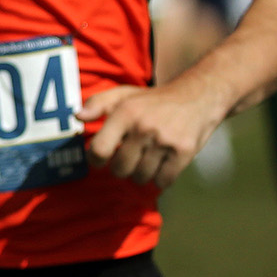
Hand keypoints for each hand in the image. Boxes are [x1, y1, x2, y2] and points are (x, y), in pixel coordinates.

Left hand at [77, 84, 222, 189]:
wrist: (198, 97)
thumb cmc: (154, 100)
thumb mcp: (124, 94)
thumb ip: (98, 103)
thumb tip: (78, 117)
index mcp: (125, 113)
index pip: (99, 150)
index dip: (95, 159)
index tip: (100, 159)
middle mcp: (144, 127)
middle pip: (120, 169)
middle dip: (120, 168)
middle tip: (127, 159)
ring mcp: (165, 141)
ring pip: (141, 177)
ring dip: (140, 174)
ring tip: (145, 161)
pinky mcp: (184, 153)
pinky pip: (163, 181)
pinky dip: (160, 179)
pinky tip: (161, 166)